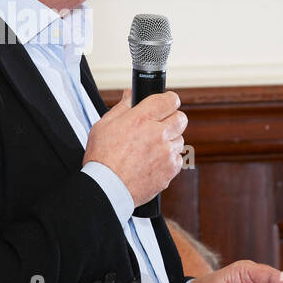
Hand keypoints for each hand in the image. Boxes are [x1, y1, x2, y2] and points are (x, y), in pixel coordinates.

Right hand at [83, 89, 186, 207]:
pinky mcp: (170, 170)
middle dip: (172, 118)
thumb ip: (121, 107)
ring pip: (180, 139)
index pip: (170, 99)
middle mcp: (157, 134)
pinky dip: (169, 159)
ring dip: (170, 140)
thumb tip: (130, 94)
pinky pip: (177, 159)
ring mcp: (166, 153)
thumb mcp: (103, 125)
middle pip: (181, 118)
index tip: (165, 103)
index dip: (168, 99)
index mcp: (140, 119)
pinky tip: (153, 161)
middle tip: (160, 125)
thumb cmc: (101, 159)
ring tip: (152, 147)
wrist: (107, 188)